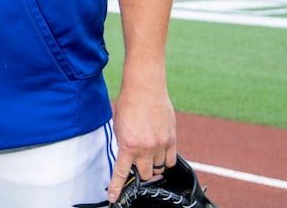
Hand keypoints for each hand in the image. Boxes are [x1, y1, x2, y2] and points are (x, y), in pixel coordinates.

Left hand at [107, 84, 176, 202]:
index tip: (114, 197)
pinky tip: (160, 153)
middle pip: (146, 174)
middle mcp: (145, 148)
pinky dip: (165, 160)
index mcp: (128, 145)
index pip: (122, 173)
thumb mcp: (119, 127)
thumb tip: (129, 157)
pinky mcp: (171, 139)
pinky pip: (170, 160)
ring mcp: (160, 145)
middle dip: (141, 173)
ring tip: (148, 154)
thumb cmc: (129, 104)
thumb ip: (125, 144)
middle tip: (138, 165)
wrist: (145, 89)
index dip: (117, 187)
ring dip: (153, 165)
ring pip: (159, 168)